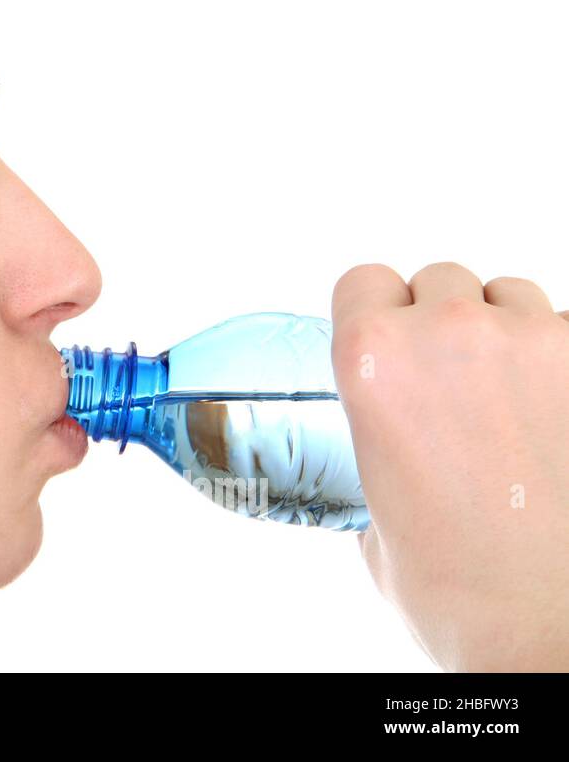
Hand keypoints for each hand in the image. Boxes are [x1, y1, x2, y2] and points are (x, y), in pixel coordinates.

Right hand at [331, 261, 568, 670]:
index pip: (364, 281)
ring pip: (512, 296)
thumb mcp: (378, 518)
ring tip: (516, 401)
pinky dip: (563, 367)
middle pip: (440, 282)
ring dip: (508, 336)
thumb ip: (381, 454)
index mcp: (373, 363)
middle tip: (455, 386)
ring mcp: (535, 343)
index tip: (388, 334)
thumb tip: (399, 449)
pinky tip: (557, 421)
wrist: (551, 632)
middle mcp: (449, 336)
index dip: (375, 309)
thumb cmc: (464, 590)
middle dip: (443, 325)